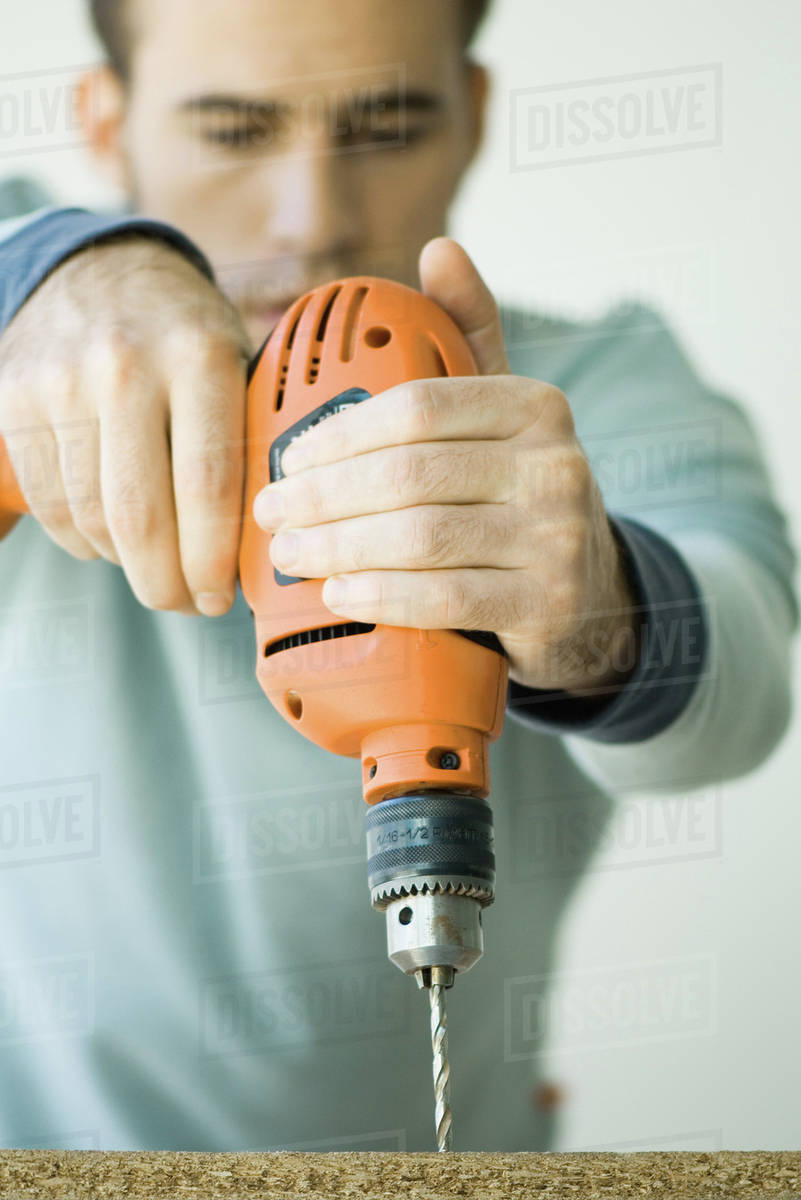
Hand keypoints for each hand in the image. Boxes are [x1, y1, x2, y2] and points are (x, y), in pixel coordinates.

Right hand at [0, 235, 251, 615]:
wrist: (98, 265)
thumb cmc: (183, 332)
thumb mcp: (235, 361)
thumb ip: (249, 439)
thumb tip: (267, 543)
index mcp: (200, 356)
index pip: (209, 485)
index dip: (213, 560)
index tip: (220, 597)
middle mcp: (127, 366)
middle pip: (140, 517)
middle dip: (165, 583)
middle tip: (185, 604)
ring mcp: (63, 382)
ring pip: (91, 518)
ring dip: (126, 563)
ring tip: (153, 565)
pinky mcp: (16, 399)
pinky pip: (51, 504)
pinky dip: (82, 540)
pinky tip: (109, 537)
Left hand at [253, 238, 638, 692]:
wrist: (589, 581)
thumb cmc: (516, 490)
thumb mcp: (501, 412)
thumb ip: (467, 335)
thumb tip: (441, 249)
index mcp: (535, 404)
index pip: (417, 408)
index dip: (341, 433)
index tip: (290, 456)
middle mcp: (556, 466)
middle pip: (410, 475)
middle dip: (324, 496)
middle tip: (273, 513)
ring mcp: (558, 539)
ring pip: (421, 539)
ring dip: (339, 549)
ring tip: (292, 553)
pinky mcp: (549, 604)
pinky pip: (446, 599)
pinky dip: (380, 596)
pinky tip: (339, 592)